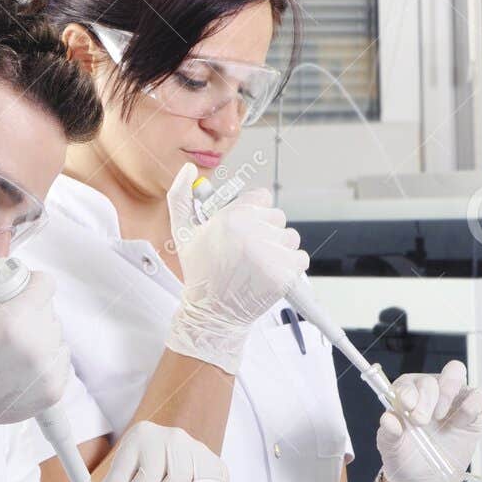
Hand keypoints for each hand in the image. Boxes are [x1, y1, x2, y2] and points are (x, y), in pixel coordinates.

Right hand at [0, 228, 71, 424]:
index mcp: (15, 321)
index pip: (44, 284)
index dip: (27, 285)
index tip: (9, 296)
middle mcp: (37, 346)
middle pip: (48, 311)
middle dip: (29, 310)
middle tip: (1, 322)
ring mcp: (47, 371)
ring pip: (55, 336)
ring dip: (38, 334)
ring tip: (10, 344)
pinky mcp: (52, 391)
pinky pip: (61, 361)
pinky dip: (45, 359)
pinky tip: (21, 362)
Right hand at [165, 163, 309, 374]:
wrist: (211, 313)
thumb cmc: (199, 271)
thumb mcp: (183, 232)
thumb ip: (180, 197)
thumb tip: (188, 169)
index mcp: (231, 218)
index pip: (262, 198)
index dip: (252, 213)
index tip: (241, 229)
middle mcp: (253, 233)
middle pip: (278, 217)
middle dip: (266, 231)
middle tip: (246, 252)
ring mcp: (271, 255)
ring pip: (291, 237)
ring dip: (279, 249)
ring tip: (257, 265)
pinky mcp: (285, 274)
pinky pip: (300, 258)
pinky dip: (289, 267)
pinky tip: (268, 275)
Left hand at [376, 360, 481, 481]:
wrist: (426, 479)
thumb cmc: (405, 457)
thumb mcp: (391, 448)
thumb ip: (388, 434)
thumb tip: (388, 419)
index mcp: (405, 397)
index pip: (407, 382)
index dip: (407, 390)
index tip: (406, 405)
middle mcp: (428, 393)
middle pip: (430, 379)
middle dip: (425, 397)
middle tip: (421, 421)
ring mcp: (452, 400)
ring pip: (455, 373)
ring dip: (447, 391)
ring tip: (440, 416)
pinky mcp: (473, 412)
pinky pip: (477, 396)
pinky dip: (470, 405)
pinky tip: (460, 422)